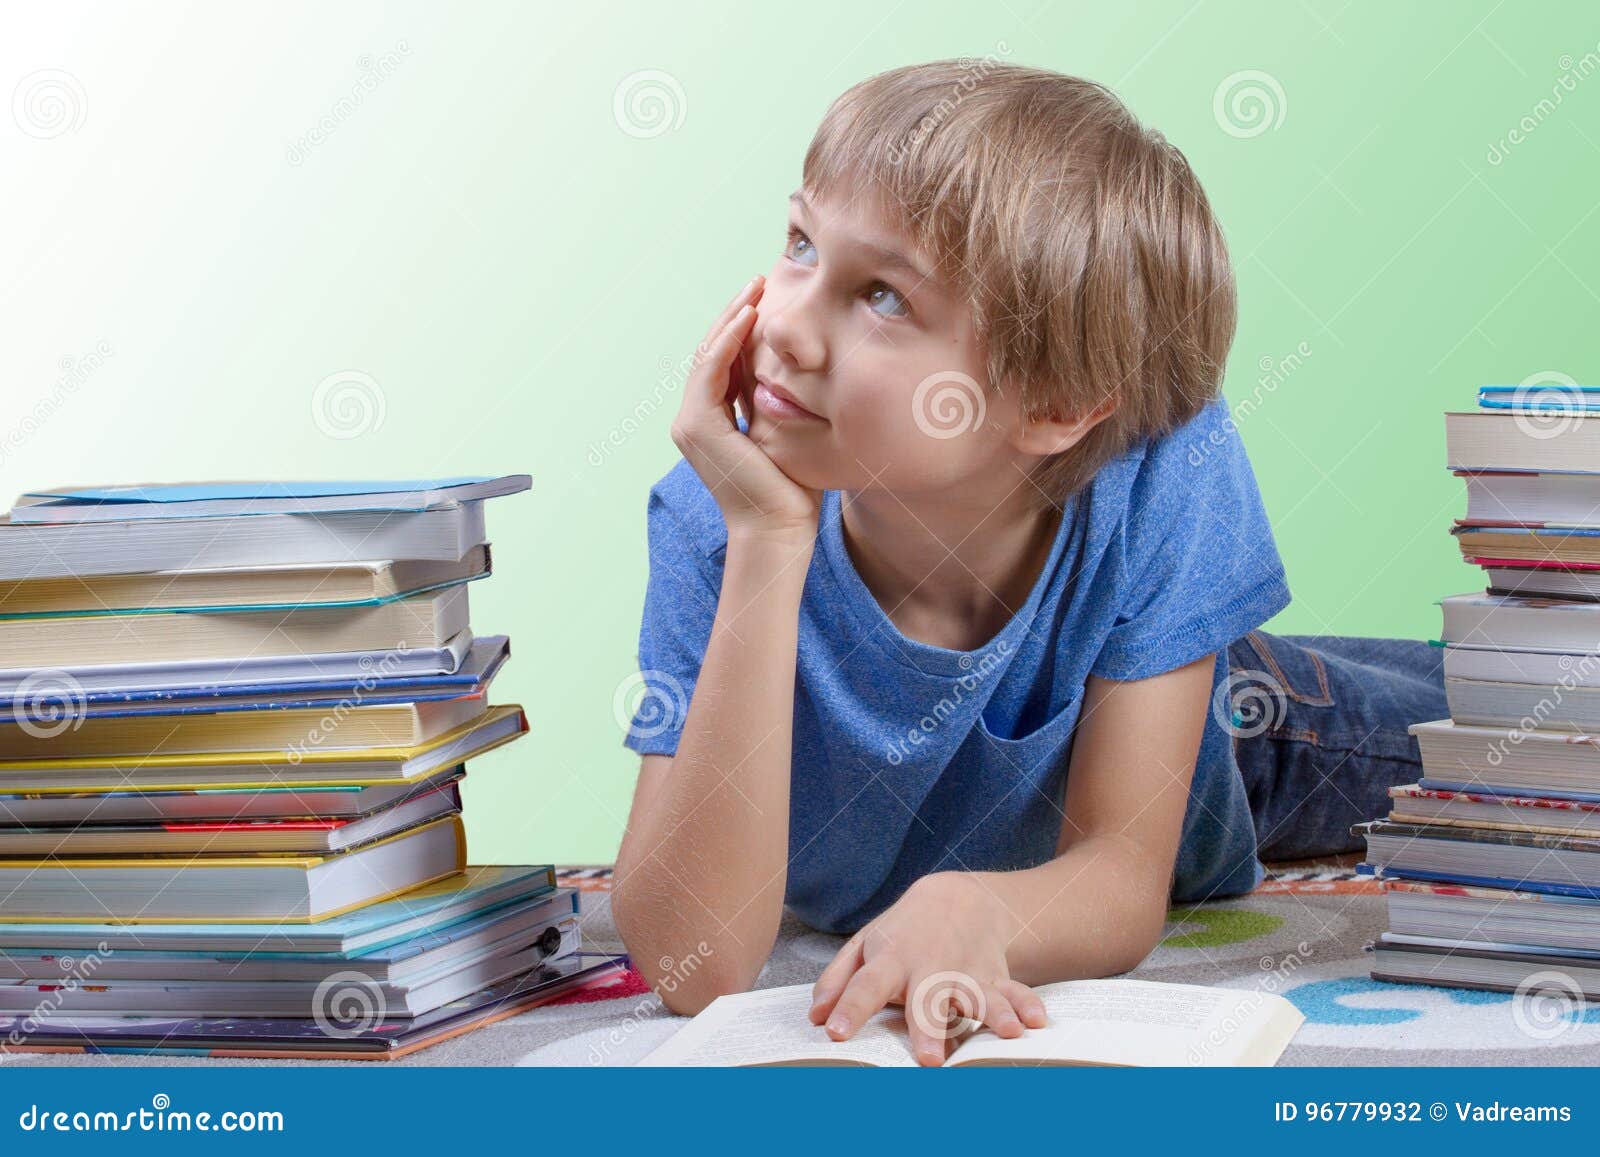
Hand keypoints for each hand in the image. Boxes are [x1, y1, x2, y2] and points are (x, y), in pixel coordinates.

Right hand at [669, 275, 820, 542]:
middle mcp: (693, 420)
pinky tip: (749, 316)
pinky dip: (728, 340)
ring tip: (755, 289)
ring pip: (707, 355)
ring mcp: (691, 423)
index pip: (721, 363)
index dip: (740, 329)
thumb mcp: (783, 433)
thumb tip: (794, 371)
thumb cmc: (791, 491)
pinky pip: (711, 369)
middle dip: (734, 315)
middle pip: (710, 353)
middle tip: (758, 283)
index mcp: (711, 422)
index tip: (764, 301)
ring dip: (731, 318)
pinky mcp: (699, 425)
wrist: (779, 529)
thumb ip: (775, 402)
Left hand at [808, 872, 1047, 1065]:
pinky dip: (1027, 1005)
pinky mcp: (994, 976)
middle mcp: (929, 967)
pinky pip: (1014, 991)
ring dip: (994, 1013)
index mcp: (890, 959)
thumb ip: (837, 980)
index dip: (850, 1007)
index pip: (866, 984)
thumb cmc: (903, 931)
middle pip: (927, 1000)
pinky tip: (1037, 1021)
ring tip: (1008, 1032)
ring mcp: (966, 971)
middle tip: (931, 1061)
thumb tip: (815, 1017)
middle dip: (929, 1028)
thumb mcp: (864, 945)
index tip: (837, 1033)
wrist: (957, 897)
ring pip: (979, 994)